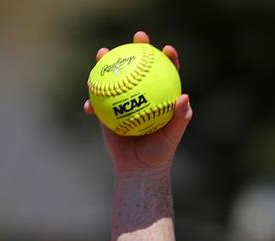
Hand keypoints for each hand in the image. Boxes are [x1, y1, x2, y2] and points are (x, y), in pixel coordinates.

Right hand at [83, 34, 190, 175]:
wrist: (139, 168)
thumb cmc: (159, 153)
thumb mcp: (171, 136)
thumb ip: (180, 118)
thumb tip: (185, 96)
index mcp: (159, 96)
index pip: (165, 72)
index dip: (167, 57)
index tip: (166, 49)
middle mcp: (141, 94)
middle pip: (138, 65)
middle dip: (137, 47)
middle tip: (138, 38)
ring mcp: (122, 99)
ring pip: (114, 75)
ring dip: (106, 61)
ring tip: (102, 53)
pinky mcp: (107, 109)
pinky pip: (97, 99)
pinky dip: (92, 97)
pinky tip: (89, 97)